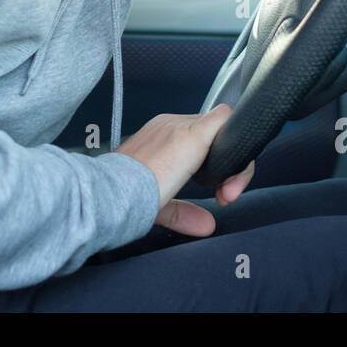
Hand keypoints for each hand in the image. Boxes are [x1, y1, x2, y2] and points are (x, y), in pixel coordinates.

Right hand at [113, 105, 256, 237]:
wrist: (109, 193)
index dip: (213, 168)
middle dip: (227, 167)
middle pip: (215, 135)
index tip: (216, 194)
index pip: (200, 142)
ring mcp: (180, 126)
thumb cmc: (120, 197)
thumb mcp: (158, 205)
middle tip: (225, 196)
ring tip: (228, 192)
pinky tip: (236, 169)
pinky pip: (225, 122)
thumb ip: (183, 212)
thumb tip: (205, 225)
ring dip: (234, 163)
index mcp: (159, 135)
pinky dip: (237, 142)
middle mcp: (169, 125)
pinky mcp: (192, 133)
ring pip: (224, 129)